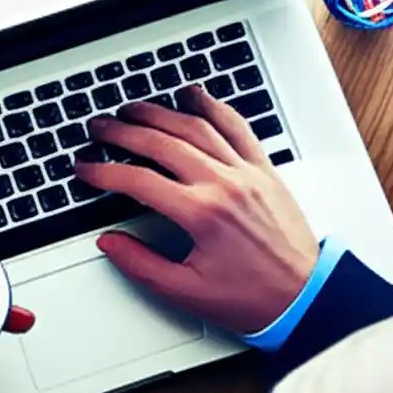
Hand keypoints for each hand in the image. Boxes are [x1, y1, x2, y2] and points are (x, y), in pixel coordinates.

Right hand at [76, 86, 318, 332]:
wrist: (307, 295)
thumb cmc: (253, 297)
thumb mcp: (187, 292)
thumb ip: (141, 265)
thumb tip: (109, 242)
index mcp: (201, 214)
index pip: (138, 181)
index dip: (103, 172)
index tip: (85, 169)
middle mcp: (223, 184)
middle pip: (161, 143)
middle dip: (122, 132)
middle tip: (99, 128)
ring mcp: (246, 172)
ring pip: (196, 126)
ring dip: (159, 113)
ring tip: (132, 109)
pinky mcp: (263, 168)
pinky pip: (236, 126)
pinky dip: (213, 106)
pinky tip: (193, 95)